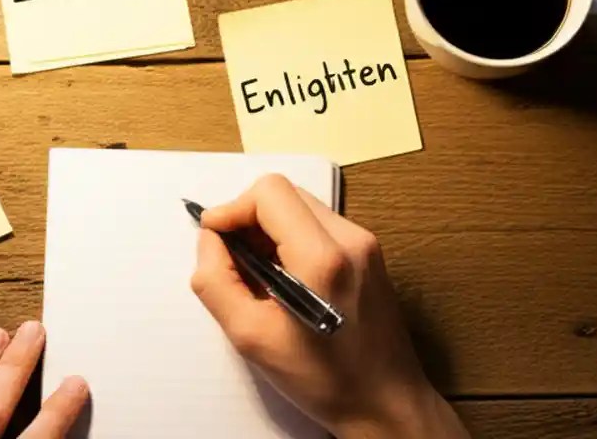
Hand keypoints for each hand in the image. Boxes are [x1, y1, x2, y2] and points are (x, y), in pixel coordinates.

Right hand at [190, 175, 468, 438]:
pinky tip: (286, 281)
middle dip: (249, 220)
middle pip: (284, 194)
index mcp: (323, 258)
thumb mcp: (250, 337)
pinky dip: (292, 241)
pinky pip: (318, 226)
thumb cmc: (322, 379)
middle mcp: (350, 239)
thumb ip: (216, 281)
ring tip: (261, 277)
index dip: (232, 209)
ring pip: (300, 207)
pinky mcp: (370, 253)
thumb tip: (210, 240)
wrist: (386, 404)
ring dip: (269, 231)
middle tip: (235, 262)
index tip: (216, 241)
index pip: (269, 193)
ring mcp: (365, 243)